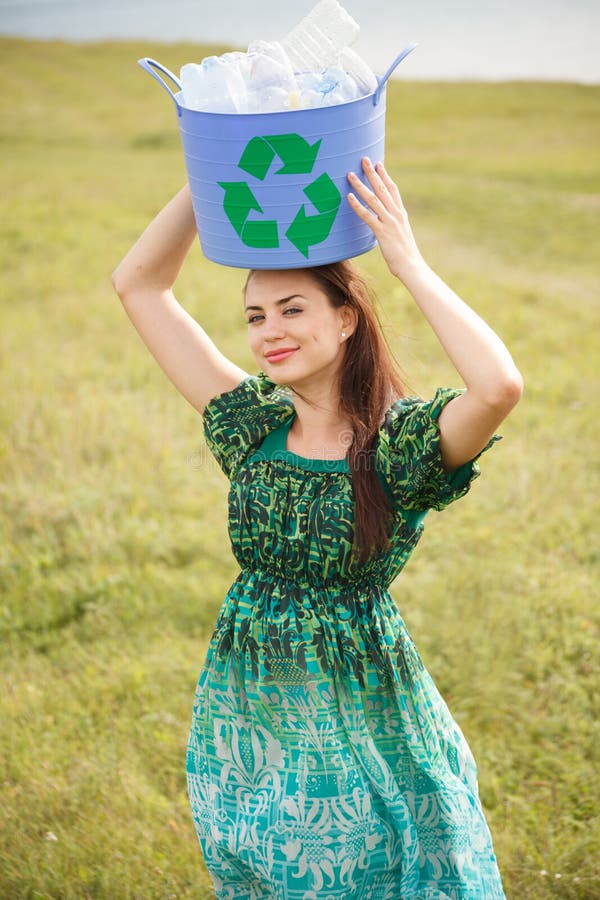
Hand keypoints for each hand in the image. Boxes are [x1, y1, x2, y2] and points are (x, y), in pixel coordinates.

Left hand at [347, 157, 424, 280]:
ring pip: (373, 199)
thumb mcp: (401, 236)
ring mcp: (389, 222)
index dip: (385, 176)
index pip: (393, 189)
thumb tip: (386, 226)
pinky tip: (349, 197)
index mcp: (401, 214)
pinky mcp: (382, 232)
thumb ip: (394, 227)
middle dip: (373, 173)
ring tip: (350, 174)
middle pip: (383, 188)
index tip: (379, 164)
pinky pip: (367, 216)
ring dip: (361, 185)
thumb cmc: (405, 255)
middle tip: (364, 159)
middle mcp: (396, 214)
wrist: (412, 266)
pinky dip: (358, 205)